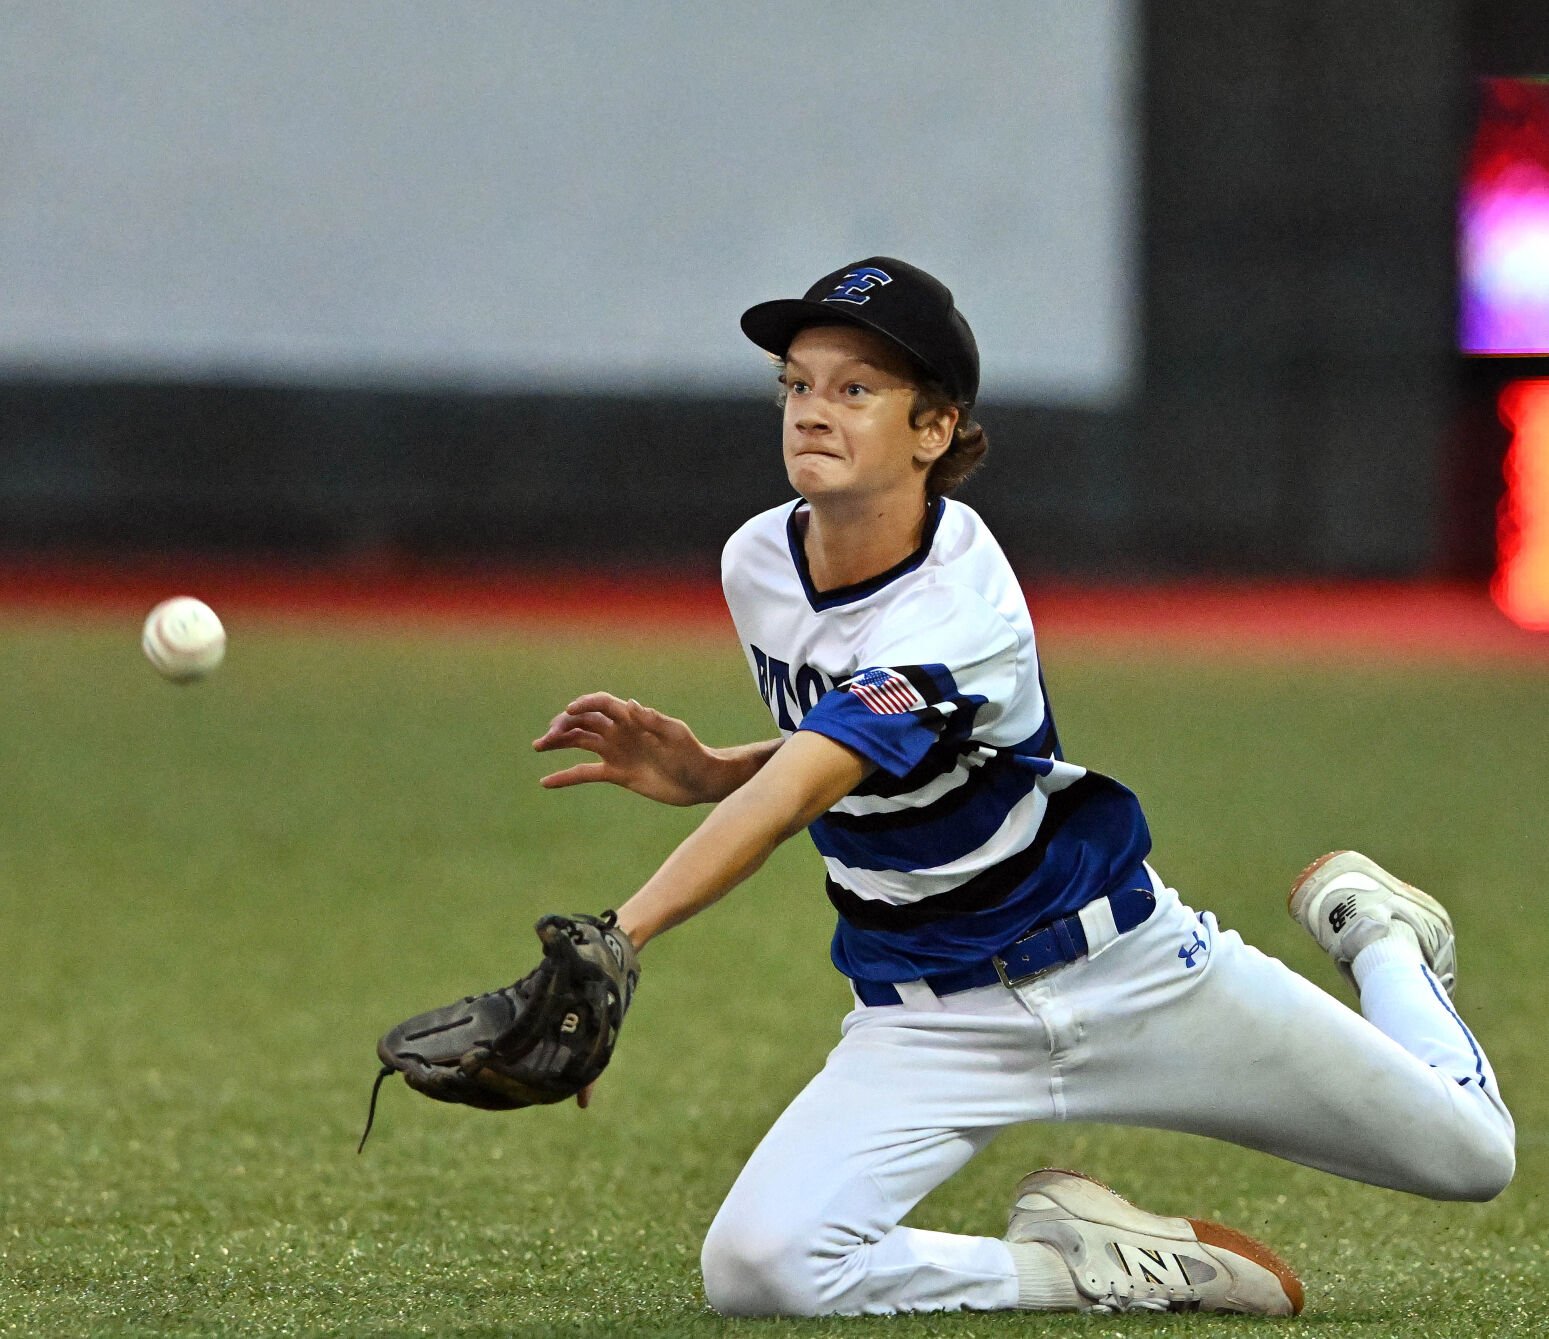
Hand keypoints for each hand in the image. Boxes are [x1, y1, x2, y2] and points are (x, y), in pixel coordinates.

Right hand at [533, 692, 721, 805]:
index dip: (583, 705)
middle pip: (584, 721)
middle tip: (547, 738)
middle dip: (563, 725)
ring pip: (580, 742)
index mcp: (633, 718)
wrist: (701, 781)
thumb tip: (630, 704)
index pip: (601, 704)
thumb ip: (653, 720)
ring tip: (538, 745)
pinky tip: (546, 781)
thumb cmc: (694, 754)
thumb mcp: (676, 736)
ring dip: (559, 742)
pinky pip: (585, 773)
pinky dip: (566, 776)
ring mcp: (616, 752)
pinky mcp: (617, 773)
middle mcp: (620, 732)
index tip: (569, 713)